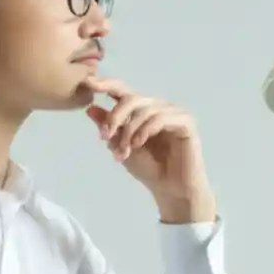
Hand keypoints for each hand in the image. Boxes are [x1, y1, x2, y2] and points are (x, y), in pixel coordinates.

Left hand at [83, 76, 215, 222]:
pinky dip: (146, 130)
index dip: (106, 84)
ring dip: (129, 131)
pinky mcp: (186, 121)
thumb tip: (90, 108)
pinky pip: (161, 117)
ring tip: (125, 152)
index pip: (123, 91)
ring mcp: (174, 113)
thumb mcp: (121, 148)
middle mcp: (158, 107)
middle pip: (131, 98)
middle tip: (105, 137)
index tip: (87, 83)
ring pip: (145, 110)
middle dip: (115, 116)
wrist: (171, 190)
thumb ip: (109, 128)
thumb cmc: (150, 170)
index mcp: (142, 111)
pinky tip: (138, 144)